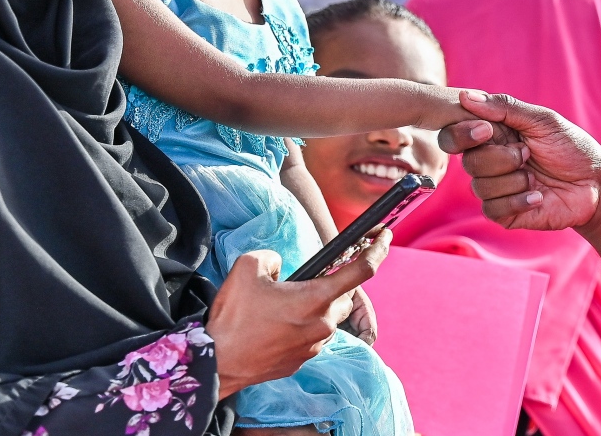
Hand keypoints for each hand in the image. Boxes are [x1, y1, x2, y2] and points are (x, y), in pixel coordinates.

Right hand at [208, 233, 390, 396]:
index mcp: (316, 299)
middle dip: (332, 284)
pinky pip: (312, 336)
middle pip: (343, 296)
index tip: (385, 237)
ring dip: (316, 307)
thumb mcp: (247, 268)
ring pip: (328, 318)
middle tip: (305, 280)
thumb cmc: (233, 318)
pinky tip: (278, 323)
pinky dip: (303, 325)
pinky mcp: (301, 361)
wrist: (215, 364)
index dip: (378, 250)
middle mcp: (322, 324)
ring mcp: (313, 346)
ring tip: (285, 304)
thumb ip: (272, 257)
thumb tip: (281, 267)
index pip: (361, 271)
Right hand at [440, 92, 600, 230]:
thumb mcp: (542, 121)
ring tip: (536, 177)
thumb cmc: (571, 147)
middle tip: (528, 154)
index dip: (463, 134)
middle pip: (469, 162)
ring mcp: (497, 188)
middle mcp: (490, 161)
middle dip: (502, 158)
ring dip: (514, 181)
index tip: (487, 131)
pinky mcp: (506, 213)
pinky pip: (492, 209)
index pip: (455, 136)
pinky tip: (538, 196)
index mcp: (494, 136)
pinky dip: (518, 201)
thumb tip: (466, 96)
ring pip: (480, 187)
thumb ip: (505, 108)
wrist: (595, 185)